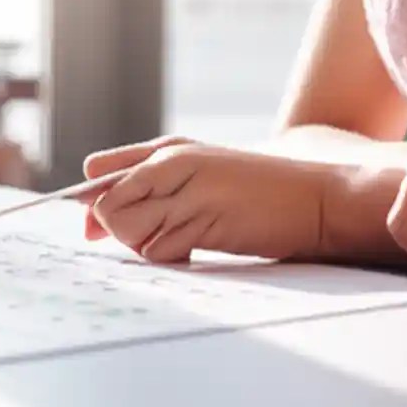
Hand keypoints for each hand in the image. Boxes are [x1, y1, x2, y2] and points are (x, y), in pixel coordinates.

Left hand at [82, 137, 332, 262]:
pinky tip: (203, 245)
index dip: (96, 201)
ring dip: (148, 245)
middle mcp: (171, 163)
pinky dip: (173, 257)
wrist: (318, 200)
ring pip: (127, 230)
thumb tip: (88, 225)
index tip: (115, 219)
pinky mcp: (203, 220)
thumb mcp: (197, 177)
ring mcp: (186, 190)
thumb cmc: (256, 193)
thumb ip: (143, 192)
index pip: (98, 171)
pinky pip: (159, 249)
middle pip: (105, 206)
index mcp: (167, 148)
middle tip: (162, 231)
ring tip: (187, 237)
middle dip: (120, 230)